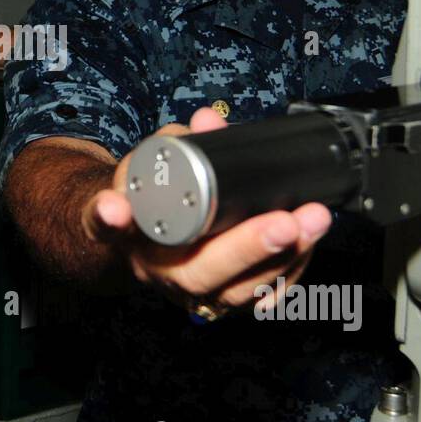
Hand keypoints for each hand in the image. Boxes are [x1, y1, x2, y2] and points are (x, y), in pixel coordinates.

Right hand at [80, 107, 332, 316]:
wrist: (147, 238)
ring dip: (282, 259)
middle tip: (284, 223)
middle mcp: (154, 270)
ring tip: (312, 222)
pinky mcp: (221, 300)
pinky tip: (308, 244)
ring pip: (236, 291)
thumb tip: (208, 121)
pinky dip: (288, 273)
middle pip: (198, 273)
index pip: (107, 227)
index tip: (117, 208)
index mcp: (125, 232)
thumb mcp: (149, 161)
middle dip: (246, 249)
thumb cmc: (149, 197)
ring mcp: (190, 292)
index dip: (111, 217)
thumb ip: (176, 141)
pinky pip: (257, 297)